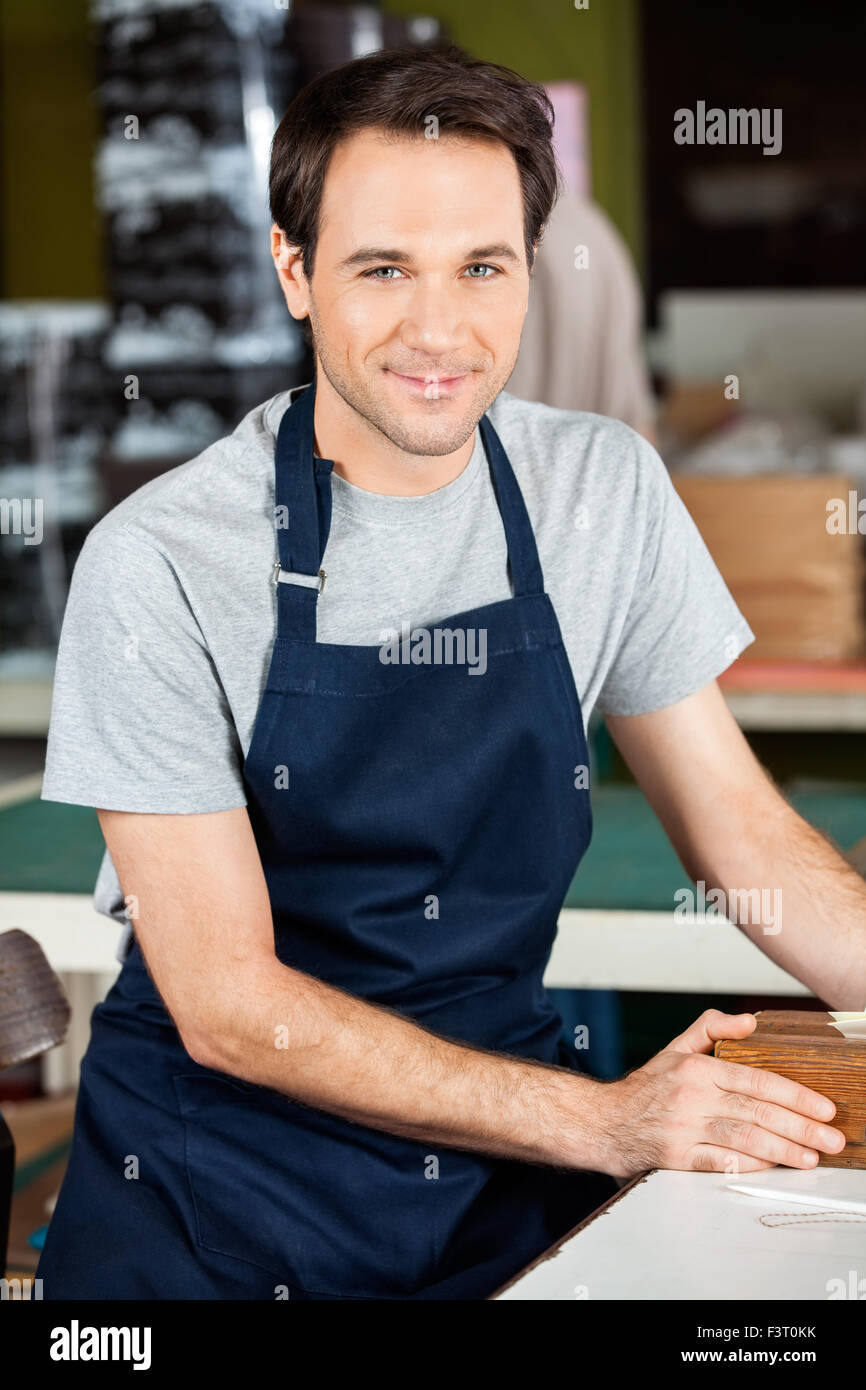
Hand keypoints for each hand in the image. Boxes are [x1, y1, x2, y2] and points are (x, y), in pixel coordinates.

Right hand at [596, 1009, 846, 1178]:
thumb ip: (712, 1030)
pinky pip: (720, 1161)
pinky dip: (749, 1165)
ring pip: (744, 1138)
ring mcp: (684, 1128)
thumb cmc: (645, 1088)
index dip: (795, 1095)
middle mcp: (692, 1097)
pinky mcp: (677, 1157)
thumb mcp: (676, 1048)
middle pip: (757, 1111)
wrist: (603, 1121)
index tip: (824, 1108)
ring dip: (783, 1150)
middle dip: (801, 1128)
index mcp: (697, 1069)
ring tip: (812, 1158)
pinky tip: (773, 1167)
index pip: (757, 1080)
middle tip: (831, 1139)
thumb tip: (750, 1022)